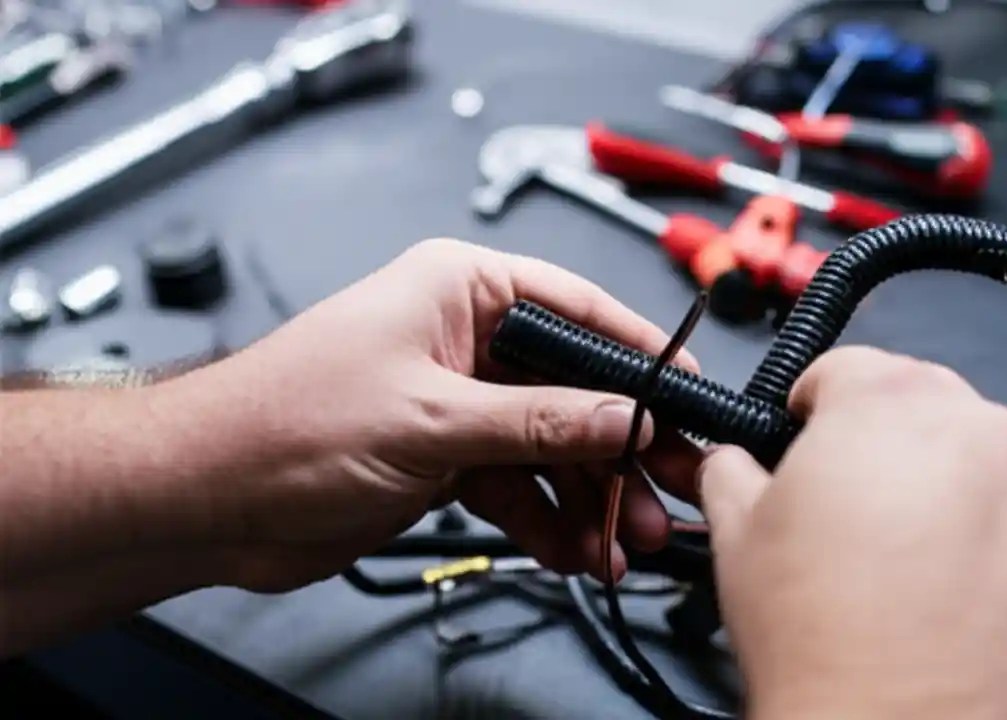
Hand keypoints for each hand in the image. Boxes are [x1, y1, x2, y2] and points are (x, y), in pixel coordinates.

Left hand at [156, 238, 702, 591]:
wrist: (205, 497)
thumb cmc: (284, 421)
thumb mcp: (433, 419)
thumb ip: (541, 424)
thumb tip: (626, 418)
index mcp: (460, 290)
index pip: (578, 311)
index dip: (640, 356)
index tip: (689, 396)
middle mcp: (464, 339)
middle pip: (574, 389)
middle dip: (621, 447)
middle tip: (670, 490)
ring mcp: (456, 402)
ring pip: (550, 447)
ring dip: (587, 497)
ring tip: (622, 540)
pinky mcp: (442, 457)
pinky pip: (516, 485)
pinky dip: (545, 519)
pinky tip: (574, 550)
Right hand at [699, 347, 1006, 719]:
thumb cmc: (823, 638)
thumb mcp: (736, 532)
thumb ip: (731, 468)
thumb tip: (734, 464)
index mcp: (891, 404)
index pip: (845, 365)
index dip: (809, 402)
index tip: (802, 432)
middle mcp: (974, 432)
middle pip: (916, 402)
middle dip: (874, 440)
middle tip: (839, 502)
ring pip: (968, 461)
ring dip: (929, 487)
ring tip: (886, 557)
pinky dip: (975, 536)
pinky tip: (931, 587)